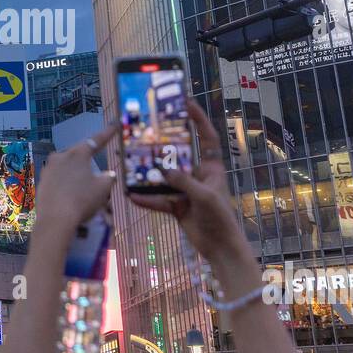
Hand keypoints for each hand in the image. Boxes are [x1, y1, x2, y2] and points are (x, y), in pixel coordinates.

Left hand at [34, 125, 116, 235]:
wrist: (55, 220)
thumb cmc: (82, 200)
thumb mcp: (103, 189)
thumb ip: (108, 177)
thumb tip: (108, 174)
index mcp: (78, 154)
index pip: (96, 141)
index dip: (107, 134)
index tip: (115, 125)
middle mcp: (61, 156)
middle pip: (78, 154)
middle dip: (88, 161)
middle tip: (96, 171)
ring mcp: (48, 169)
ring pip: (67, 167)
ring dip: (75, 174)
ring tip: (81, 190)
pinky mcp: (41, 182)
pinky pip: (58, 179)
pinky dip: (65, 184)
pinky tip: (69, 196)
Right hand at [129, 99, 250, 265]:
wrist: (220, 248)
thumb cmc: (220, 218)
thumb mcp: (204, 196)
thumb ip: (184, 181)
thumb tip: (163, 169)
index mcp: (212, 168)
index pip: (207, 138)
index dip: (199, 120)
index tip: (186, 103)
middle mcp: (198, 176)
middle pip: (179, 156)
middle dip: (164, 146)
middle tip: (146, 133)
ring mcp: (186, 191)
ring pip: (165, 178)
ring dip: (150, 175)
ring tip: (132, 165)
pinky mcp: (177, 206)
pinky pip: (159, 199)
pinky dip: (147, 199)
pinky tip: (132, 196)